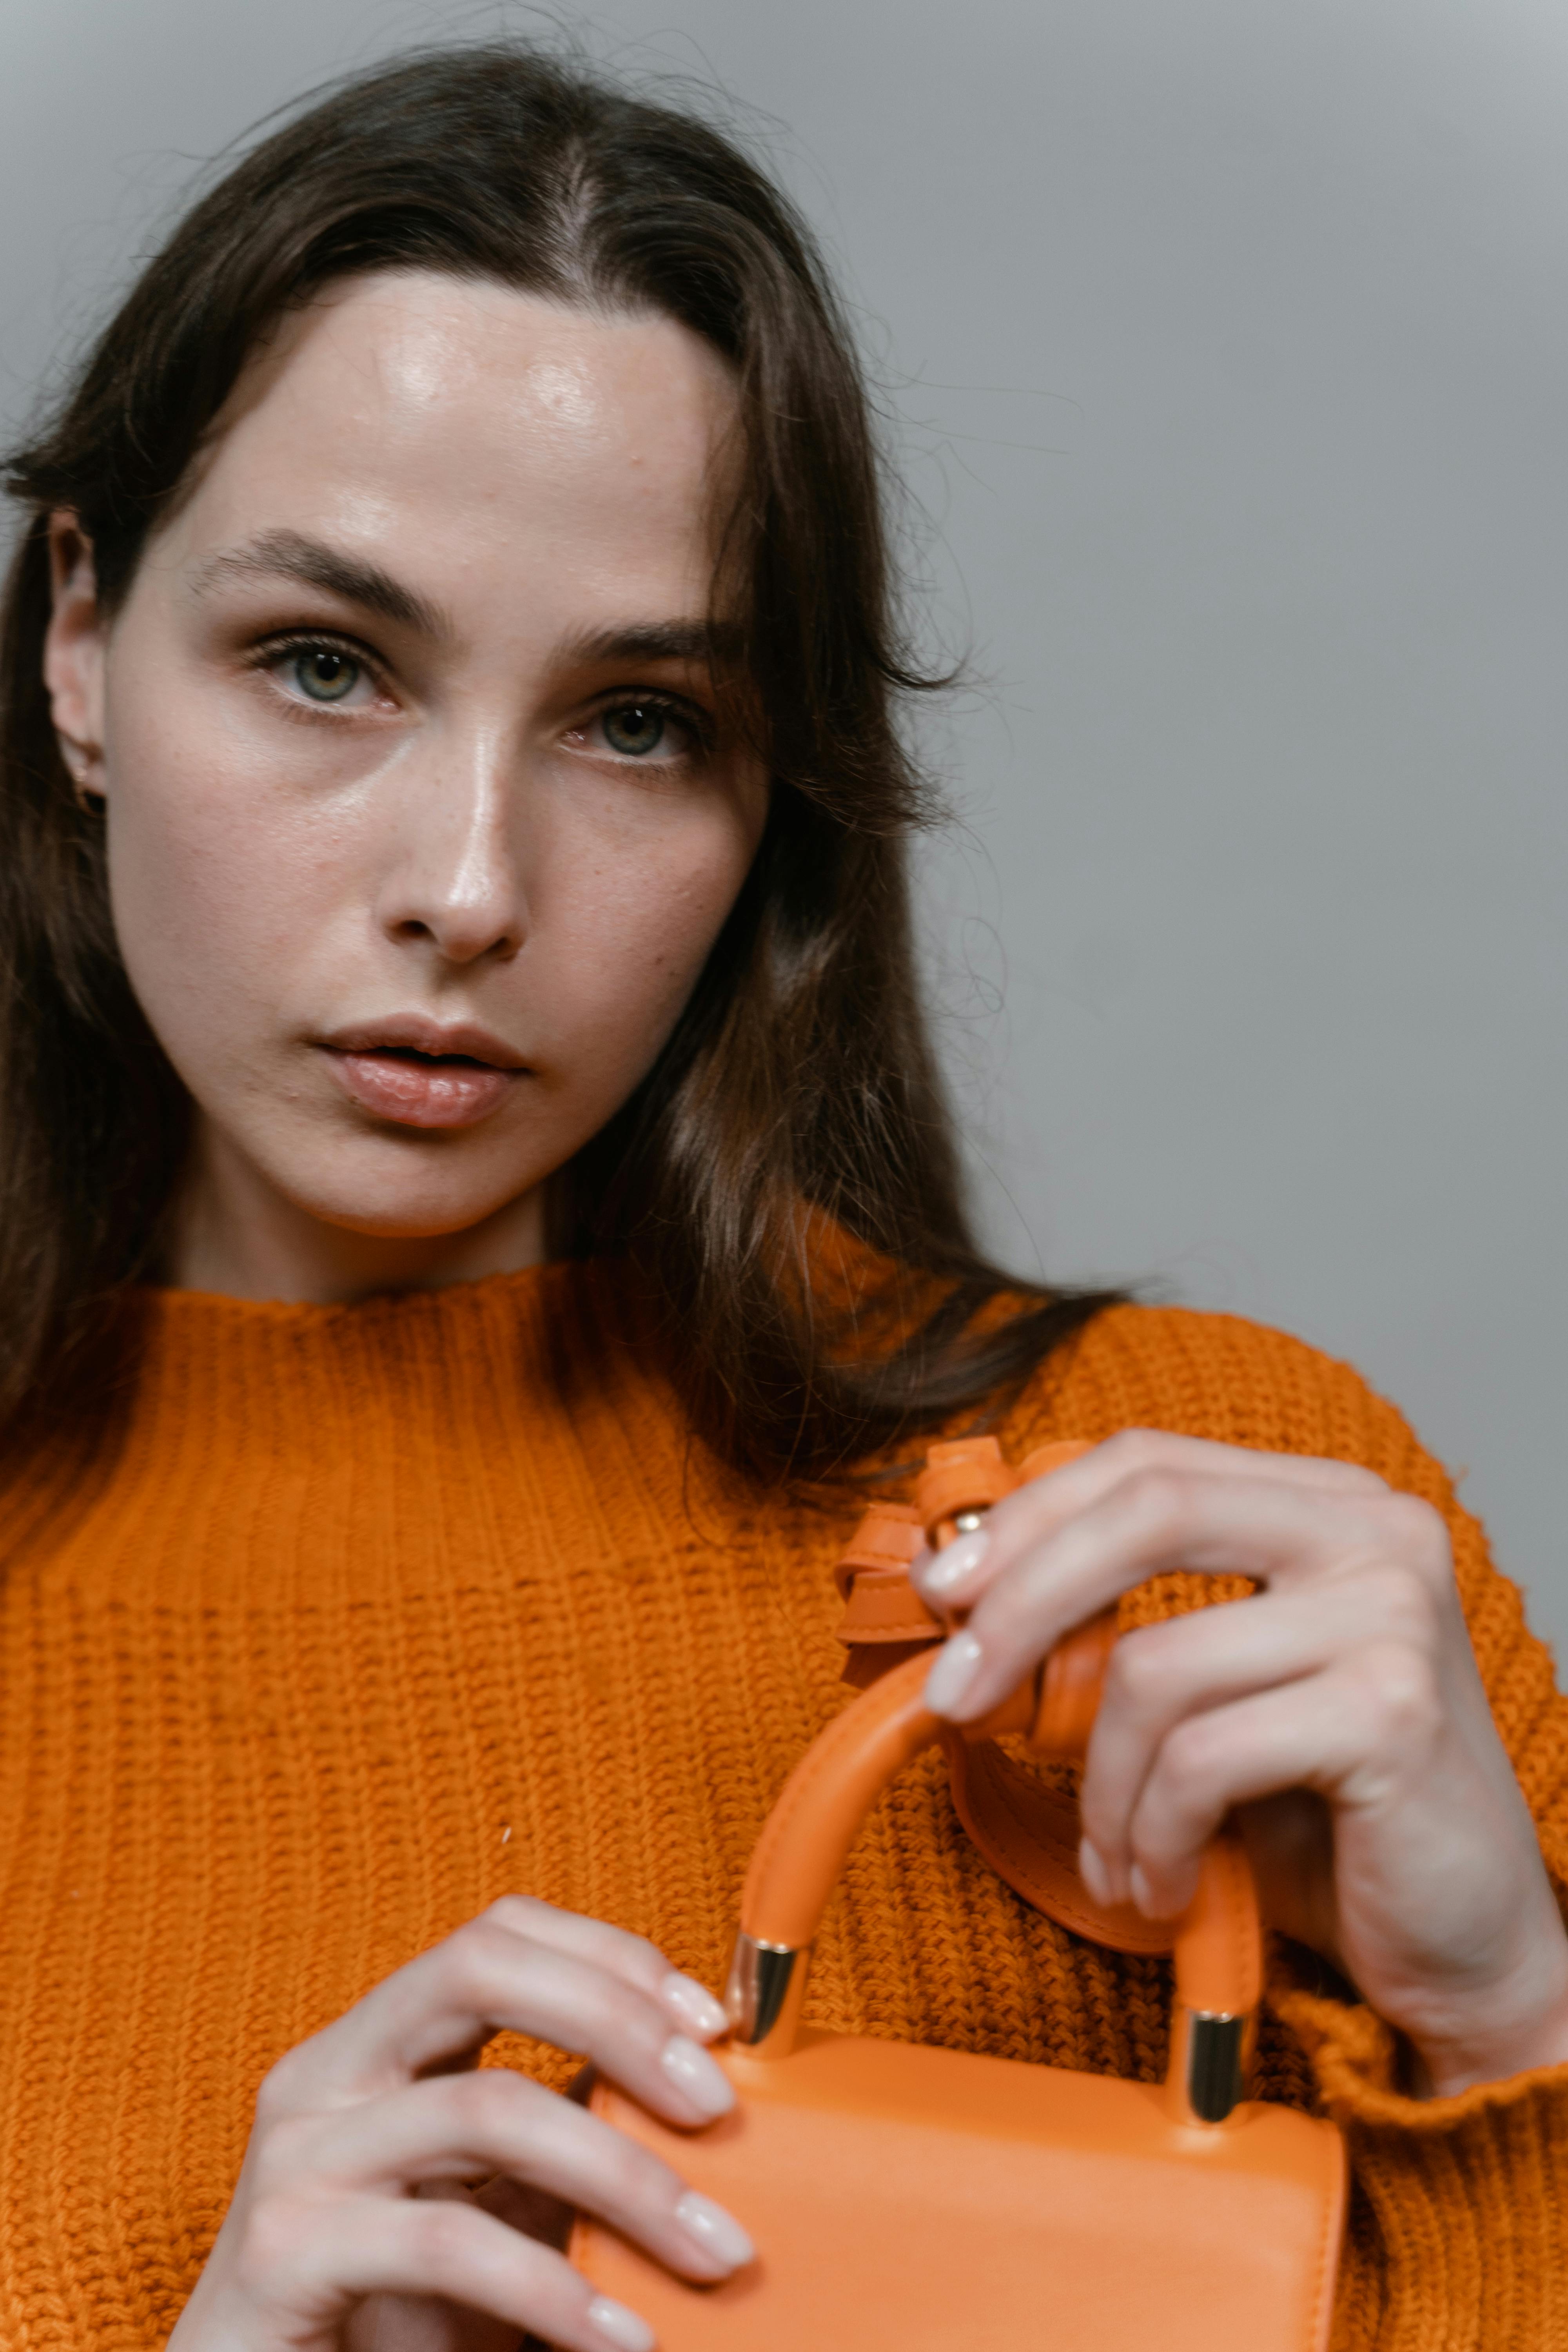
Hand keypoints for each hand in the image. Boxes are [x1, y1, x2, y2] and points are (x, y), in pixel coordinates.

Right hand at [168, 1897, 753, 2351]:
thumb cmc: (387, 2316)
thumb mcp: (492, 2205)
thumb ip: (565, 2139)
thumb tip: (703, 2085)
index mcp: (373, 2044)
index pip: (497, 1934)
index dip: (610, 1954)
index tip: (712, 2022)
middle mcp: (323, 2075)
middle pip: (479, 1970)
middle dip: (618, 2019)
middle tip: (717, 2106)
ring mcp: (295, 2158)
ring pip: (484, 2109)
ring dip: (623, 2178)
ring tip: (713, 2250)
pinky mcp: (281, 2254)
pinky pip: (444, 2243)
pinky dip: (554, 2290)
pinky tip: (623, 2336)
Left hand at [912, 1430, 1567, 2098]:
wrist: (1467, 1947)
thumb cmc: (1328, 1818)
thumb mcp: (1219, 1689)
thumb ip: (1133, 1617)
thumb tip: (966, 1588)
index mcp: (1328, 1501)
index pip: (1147, 1462)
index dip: (1030, 1516)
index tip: (942, 1588)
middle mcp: (1375, 1530)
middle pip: (1147, 1512)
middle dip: (1023, 1604)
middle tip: (954, 1695)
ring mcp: (1393, 1612)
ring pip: (1158, 1666)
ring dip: (1102, 1786)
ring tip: (1114, 1857)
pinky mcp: (1392, 1711)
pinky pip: (1201, 1758)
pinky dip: (1153, 1835)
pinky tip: (1162, 1884)